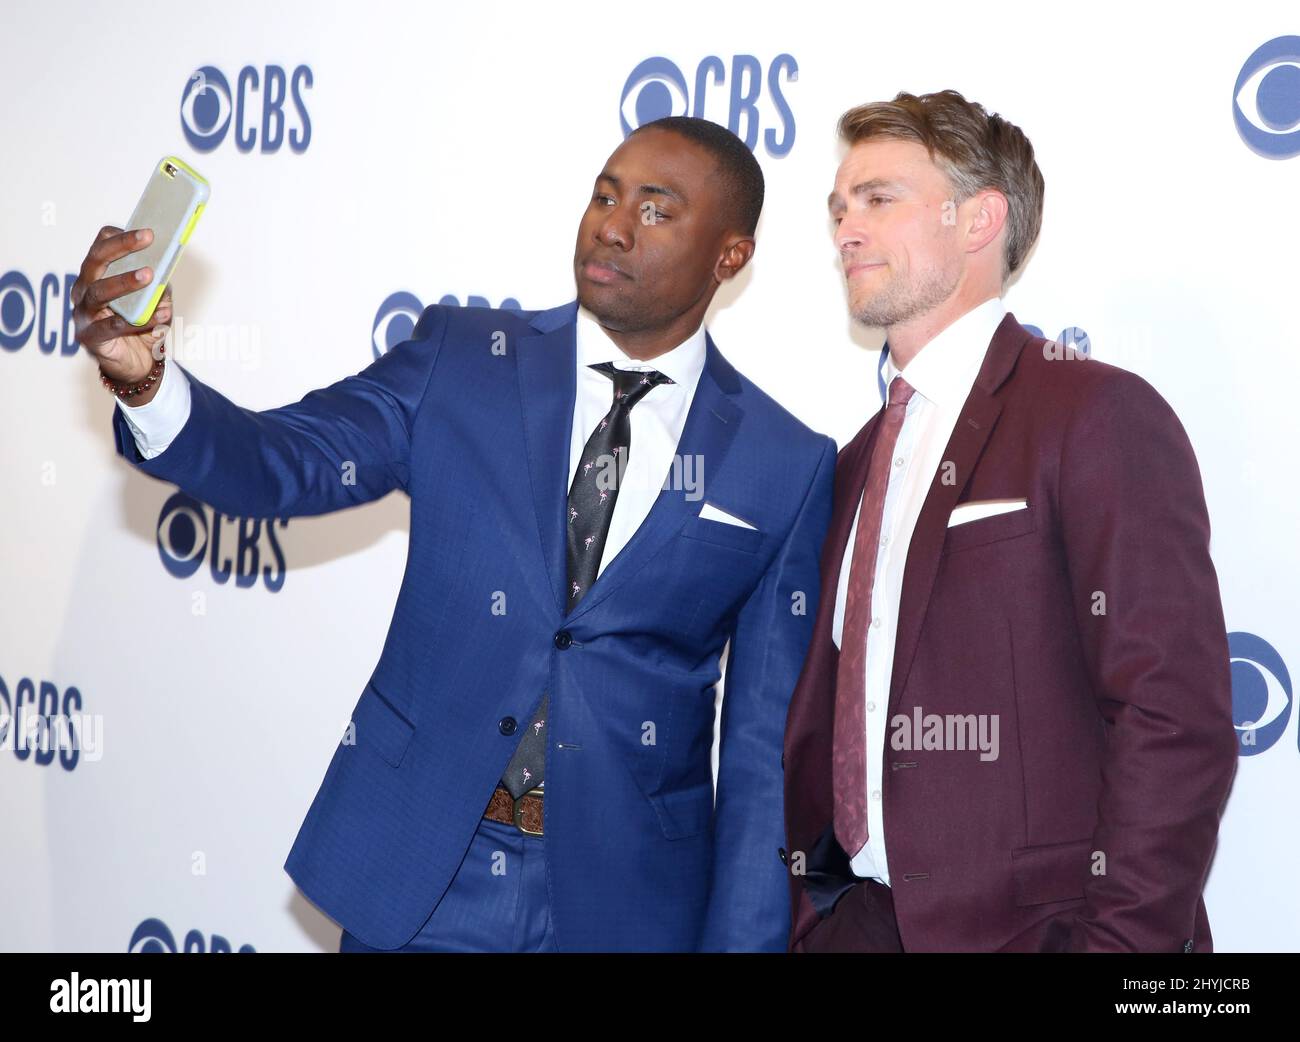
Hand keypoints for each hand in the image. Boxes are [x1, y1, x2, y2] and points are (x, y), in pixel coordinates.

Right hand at [71, 226, 173, 384]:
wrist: (135, 365)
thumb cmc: (141, 325)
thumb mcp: (155, 300)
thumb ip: (158, 284)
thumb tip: (168, 267)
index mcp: (96, 276)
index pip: (100, 247)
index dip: (118, 236)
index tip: (144, 229)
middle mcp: (83, 290)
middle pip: (95, 262)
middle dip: (121, 247)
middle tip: (146, 238)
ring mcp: (83, 314)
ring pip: (98, 292)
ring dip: (124, 281)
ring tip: (149, 275)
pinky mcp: (90, 338)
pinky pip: (113, 326)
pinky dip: (140, 320)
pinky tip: (162, 314)